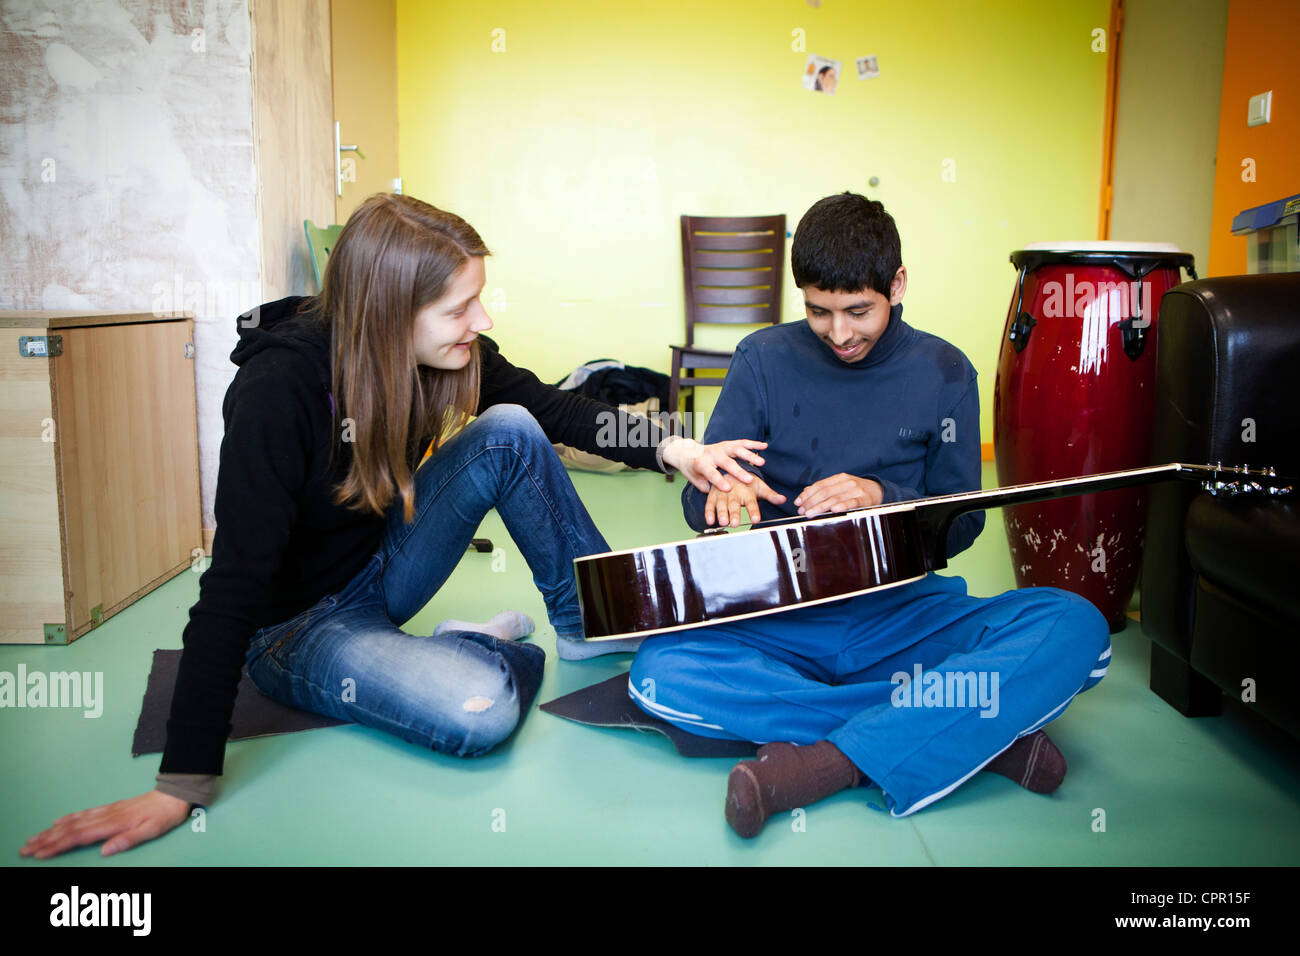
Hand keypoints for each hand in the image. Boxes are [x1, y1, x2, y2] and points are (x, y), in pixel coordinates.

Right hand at [19, 790, 192, 859]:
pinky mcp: (112, 808)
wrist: (175, 793)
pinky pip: (85, 813)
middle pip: (71, 829)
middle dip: (46, 840)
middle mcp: (107, 816)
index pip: (80, 837)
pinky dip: (69, 818)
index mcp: (115, 823)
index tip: (40, 854)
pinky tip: (58, 822)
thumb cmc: (166, 814)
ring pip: (74, 821)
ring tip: (34, 838)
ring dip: (52, 831)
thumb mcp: (153, 830)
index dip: (58, 846)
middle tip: (26, 848)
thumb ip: (128, 840)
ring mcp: (108, 811)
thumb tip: (105, 851)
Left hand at [662, 437, 769, 495]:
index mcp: (702, 463)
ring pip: (737, 450)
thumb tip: (718, 492)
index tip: (729, 489)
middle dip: (738, 471)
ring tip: (762, 463)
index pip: (711, 473)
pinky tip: (764, 446)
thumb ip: (706, 486)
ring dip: (750, 456)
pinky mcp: (729, 443)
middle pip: (727, 462)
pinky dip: (754, 444)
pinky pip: (743, 442)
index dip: (719, 481)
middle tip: (749, 480)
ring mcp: (722, 447)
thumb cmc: (693, 469)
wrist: (688, 451)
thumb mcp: (695, 480)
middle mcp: (712, 453)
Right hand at [705, 474, 786, 526]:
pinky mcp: (713, 496)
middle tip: (735, 523)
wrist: (731, 470)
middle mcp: (734, 492)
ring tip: (723, 522)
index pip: (751, 502)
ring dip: (722, 513)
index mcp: (747, 491)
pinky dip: (709, 513)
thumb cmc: (747, 482)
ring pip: (722, 505)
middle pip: (735, 504)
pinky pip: (710, 504)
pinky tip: (710, 521)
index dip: (754, 511)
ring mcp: (722, 494)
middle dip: (734, 514)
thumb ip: (771, 495)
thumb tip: (783, 500)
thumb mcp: (760, 487)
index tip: (756, 519)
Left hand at [794, 474, 883, 516]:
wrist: (878, 491)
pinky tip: (833, 510)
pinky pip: (851, 503)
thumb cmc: (856, 491)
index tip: (798, 502)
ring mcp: (856, 490)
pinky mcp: (865, 499)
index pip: (820, 485)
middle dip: (811, 502)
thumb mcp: (841, 486)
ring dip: (820, 507)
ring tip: (810, 514)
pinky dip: (842, 506)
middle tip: (802, 511)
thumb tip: (805, 492)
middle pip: (825, 492)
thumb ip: (824, 488)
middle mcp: (847, 482)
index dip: (807, 494)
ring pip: (835, 499)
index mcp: (840, 478)